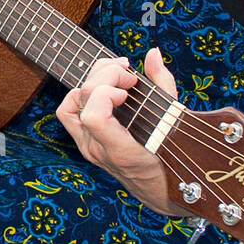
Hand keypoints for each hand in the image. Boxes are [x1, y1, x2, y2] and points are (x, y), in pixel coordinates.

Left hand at [56, 47, 178, 207]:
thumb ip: (162, 84)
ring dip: (95, 79)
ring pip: (72, 102)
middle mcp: (97, 148)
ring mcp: (87, 146)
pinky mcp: (83, 141)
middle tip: (130, 74)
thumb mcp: (175, 120)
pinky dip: (81, 94)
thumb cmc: (172, 158)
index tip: (131, 86)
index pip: (93, 116)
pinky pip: (68, 112)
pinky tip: (102, 87)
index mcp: (120, 150)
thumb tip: (151, 53)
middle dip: (107, 74)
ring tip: (118, 74)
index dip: (106, 92)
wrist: (158, 190)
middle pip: (84, 98)